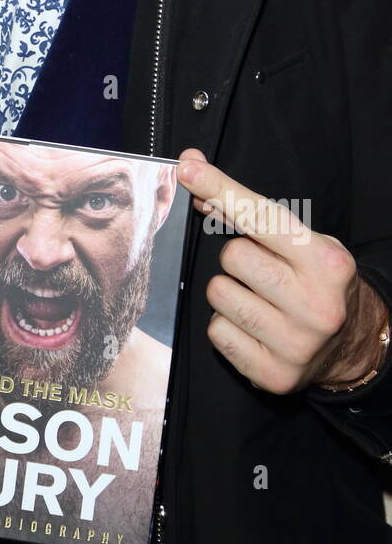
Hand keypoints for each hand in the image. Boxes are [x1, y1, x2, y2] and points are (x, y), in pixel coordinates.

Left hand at [176, 149, 389, 393]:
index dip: (222, 189)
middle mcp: (316, 305)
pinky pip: (216, 331)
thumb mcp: (301, 242)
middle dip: (237, 258)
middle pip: (232, 257)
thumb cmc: (318, 282)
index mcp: (328, 264)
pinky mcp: (273, 375)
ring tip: (259, 299)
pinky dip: (227, 324)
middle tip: (262, 271)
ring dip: (228, 291)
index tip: (188, 168)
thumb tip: (195, 176)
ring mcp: (295, 344)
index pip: (263, 218)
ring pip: (218, 294)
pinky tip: (254, 327)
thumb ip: (249, 212)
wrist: (354, 343)